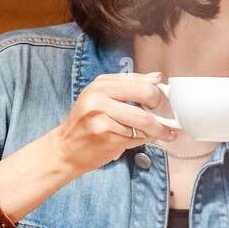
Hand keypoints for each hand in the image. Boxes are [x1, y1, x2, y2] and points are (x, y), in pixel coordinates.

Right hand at [49, 72, 177, 176]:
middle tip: (162, 120)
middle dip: (160, 109)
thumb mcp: (101, 97)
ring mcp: (102, 117)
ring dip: (154, 131)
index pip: (140, 81)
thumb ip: (128, 86)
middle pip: (147, 96)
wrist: (66, 149)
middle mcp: (99, 98)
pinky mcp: (107, 137)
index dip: (156, 93)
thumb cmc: (87, 123)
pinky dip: (142, 141)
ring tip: (153, 134)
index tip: (162, 102)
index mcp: (101, 84)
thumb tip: (156, 78)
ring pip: (145, 121)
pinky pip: (137, 138)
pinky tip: (134, 141)